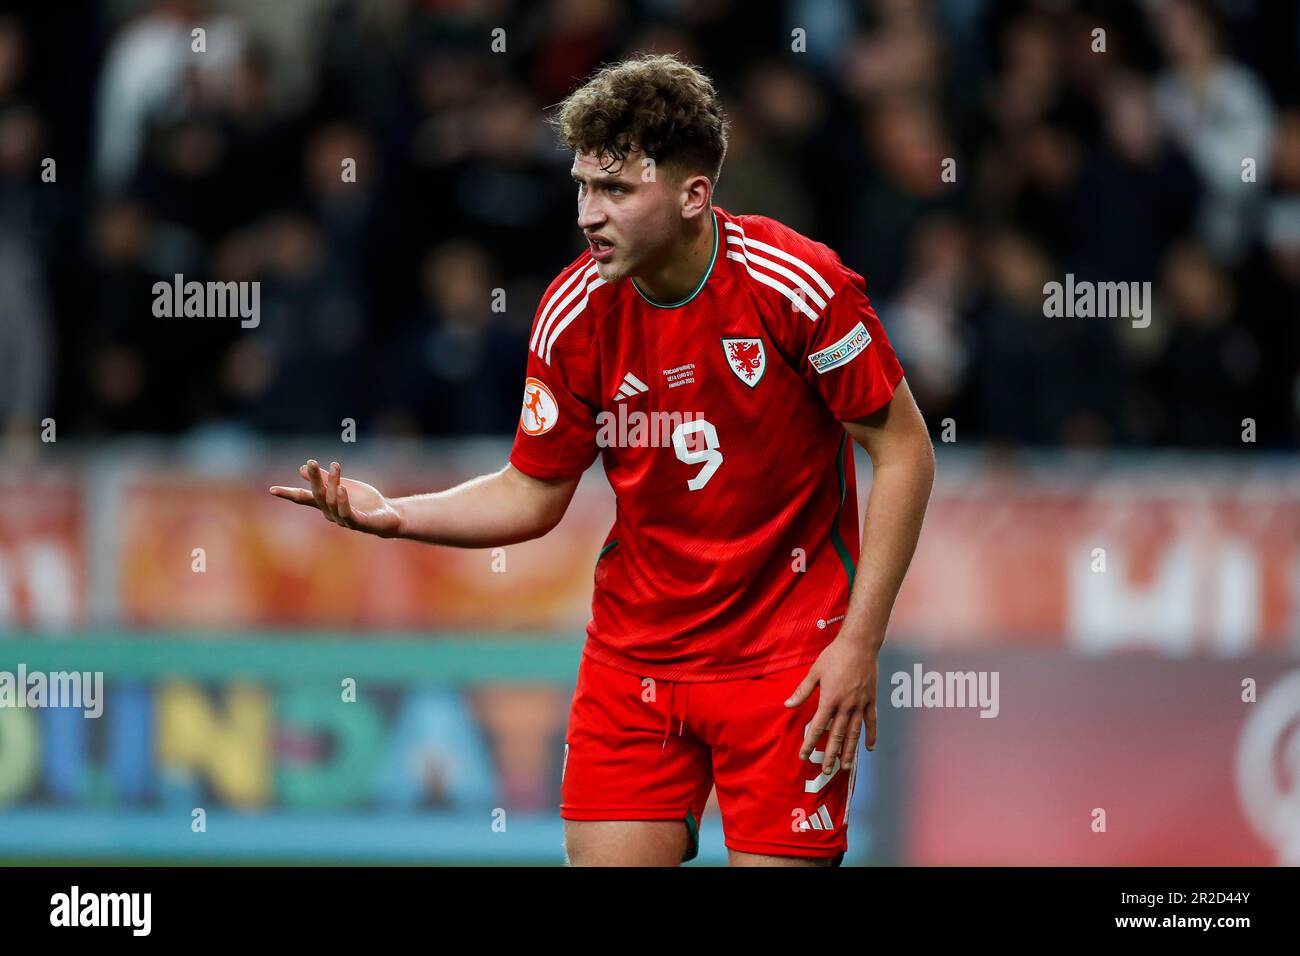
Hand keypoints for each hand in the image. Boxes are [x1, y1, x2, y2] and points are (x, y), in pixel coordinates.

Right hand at [269, 459, 401, 537]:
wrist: (387, 515)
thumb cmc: (363, 502)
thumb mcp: (342, 485)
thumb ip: (324, 478)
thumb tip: (302, 468)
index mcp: (325, 504)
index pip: (304, 498)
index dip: (289, 494)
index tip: (272, 490)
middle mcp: (331, 513)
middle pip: (318, 495)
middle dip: (314, 479)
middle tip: (311, 462)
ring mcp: (343, 519)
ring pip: (332, 502)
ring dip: (333, 483)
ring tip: (336, 467)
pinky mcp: (358, 523)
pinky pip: (347, 513)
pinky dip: (343, 501)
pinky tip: (342, 488)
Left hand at [784, 635, 878, 771]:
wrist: (859, 645)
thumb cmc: (834, 656)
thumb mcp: (814, 672)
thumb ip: (802, 691)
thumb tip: (787, 704)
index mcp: (829, 699)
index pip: (817, 727)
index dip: (810, 743)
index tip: (804, 756)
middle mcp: (845, 706)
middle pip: (837, 736)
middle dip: (831, 755)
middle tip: (826, 771)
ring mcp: (860, 704)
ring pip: (854, 733)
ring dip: (850, 751)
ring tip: (846, 767)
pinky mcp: (871, 700)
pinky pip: (871, 722)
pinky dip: (870, 735)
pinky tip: (869, 748)